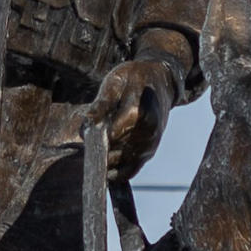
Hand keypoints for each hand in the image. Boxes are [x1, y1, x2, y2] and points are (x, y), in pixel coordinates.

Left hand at [95, 46, 184, 178]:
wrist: (161, 80)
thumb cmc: (135, 78)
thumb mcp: (116, 81)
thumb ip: (102, 103)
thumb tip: (88, 122)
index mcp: (138, 113)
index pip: (111, 135)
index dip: (96, 136)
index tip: (89, 131)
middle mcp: (147, 133)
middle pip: (114, 152)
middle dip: (99, 148)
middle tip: (91, 138)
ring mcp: (150, 145)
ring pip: (121, 166)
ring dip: (106, 160)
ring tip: (99, 146)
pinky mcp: (149, 153)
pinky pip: (130, 171)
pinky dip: (116, 171)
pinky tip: (105, 162)